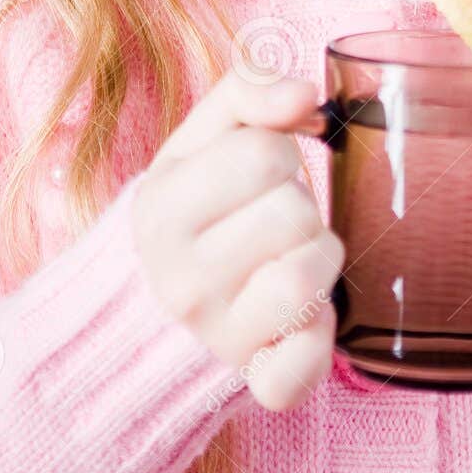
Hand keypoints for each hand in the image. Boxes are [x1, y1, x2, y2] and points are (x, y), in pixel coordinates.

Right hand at [132, 71, 343, 411]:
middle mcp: (181, 280)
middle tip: (273, 221)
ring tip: (290, 258)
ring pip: (309, 278)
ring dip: (318, 259)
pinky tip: (303, 319)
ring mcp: (216, 337)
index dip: (277, 154)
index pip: (264, 154)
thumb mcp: (203, 138)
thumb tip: (304, 92)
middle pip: (294, 213)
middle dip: (300, 205)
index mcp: (162, 210)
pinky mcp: (253, 381)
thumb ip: (248, 91)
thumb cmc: (195, 206)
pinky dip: (316, 341)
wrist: (153, 304)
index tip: (258, 175)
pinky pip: (303, 368)